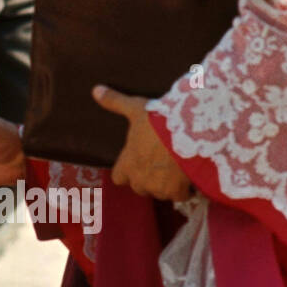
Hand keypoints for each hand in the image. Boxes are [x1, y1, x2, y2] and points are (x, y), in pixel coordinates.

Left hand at [93, 86, 191, 201]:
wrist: (187, 133)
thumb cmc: (157, 121)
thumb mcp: (135, 108)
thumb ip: (115, 102)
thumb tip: (95, 90)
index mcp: (127, 164)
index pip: (118, 178)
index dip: (127, 171)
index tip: (138, 162)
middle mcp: (140, 181)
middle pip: (140, 187)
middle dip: (148, 179)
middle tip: (161, 163)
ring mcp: (159, 188)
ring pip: (160, 192)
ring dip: (167, 185)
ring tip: (177, 168)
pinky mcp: (177, 192)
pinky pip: (180, 196)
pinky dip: (185, 189)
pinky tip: (191, 177)